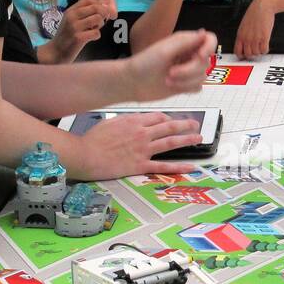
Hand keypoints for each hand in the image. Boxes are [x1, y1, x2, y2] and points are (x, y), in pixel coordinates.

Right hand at [44, 0, 116, 64]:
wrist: (56, 51)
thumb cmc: (66, 35)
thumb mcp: (70, 18)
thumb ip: (79, 7)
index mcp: (71, 10)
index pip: (88, 0)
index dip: (98, 6)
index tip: (98, 14)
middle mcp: (72, 17)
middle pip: (96, 8)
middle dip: (102, 15)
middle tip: (99, 23)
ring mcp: (75, 27)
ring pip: (98, 19)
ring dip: (100, 25)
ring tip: (93, 29)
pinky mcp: (78, 38)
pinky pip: (97, 33)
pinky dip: (96, 36)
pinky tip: (90, 38)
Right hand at [77, 111, 201, 177]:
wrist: (85, 154)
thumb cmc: (92, 139)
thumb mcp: (109, 123)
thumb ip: (125, 121)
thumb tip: (134, 121)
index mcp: (133, 121)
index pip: (158, 117)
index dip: (168, 119)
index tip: (172, 121)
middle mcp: (142, 133)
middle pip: (169, 126)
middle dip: (184, 124)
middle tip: (195, 124)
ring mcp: (143, 149)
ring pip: (170, 142)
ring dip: (187, 139)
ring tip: (198, 138)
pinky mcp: (140, 165)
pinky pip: (163, 166)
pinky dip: (179, 166)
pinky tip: (191, 166)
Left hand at [128, 28, 218, 99]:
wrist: (132, 83)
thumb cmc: (144, 63)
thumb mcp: (165, 50)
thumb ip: (187, 42)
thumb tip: (205, 32)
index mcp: (186, 42)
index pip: (210, 40)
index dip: (209, 48)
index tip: (199, 57)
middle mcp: (189, 54)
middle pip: (206, 62)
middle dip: (189, 70)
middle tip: (170, 73)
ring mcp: (188, 70)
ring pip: (203, 76)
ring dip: (186, 81)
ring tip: (168, 79)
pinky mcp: (185, 84)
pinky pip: (198, 87)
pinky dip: (187, 88)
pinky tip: (173, 87)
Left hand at [234, 0, 274, 58]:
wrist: (262, 6)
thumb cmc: (254, 14)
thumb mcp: (244, 26)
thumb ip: (243, 35)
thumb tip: (245, 45)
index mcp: (240, 35)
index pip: (237, 52)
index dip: (241, 55)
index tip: (245, 55)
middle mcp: (247, 38)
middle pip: (248, 55)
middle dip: (252, 54)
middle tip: (256, 50)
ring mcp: (255, 39)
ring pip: (256, 53)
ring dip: (259, 51)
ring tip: (261, 45)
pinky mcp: (264, 38)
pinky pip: (264, 50)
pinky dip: (265, 50)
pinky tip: (266, 44)